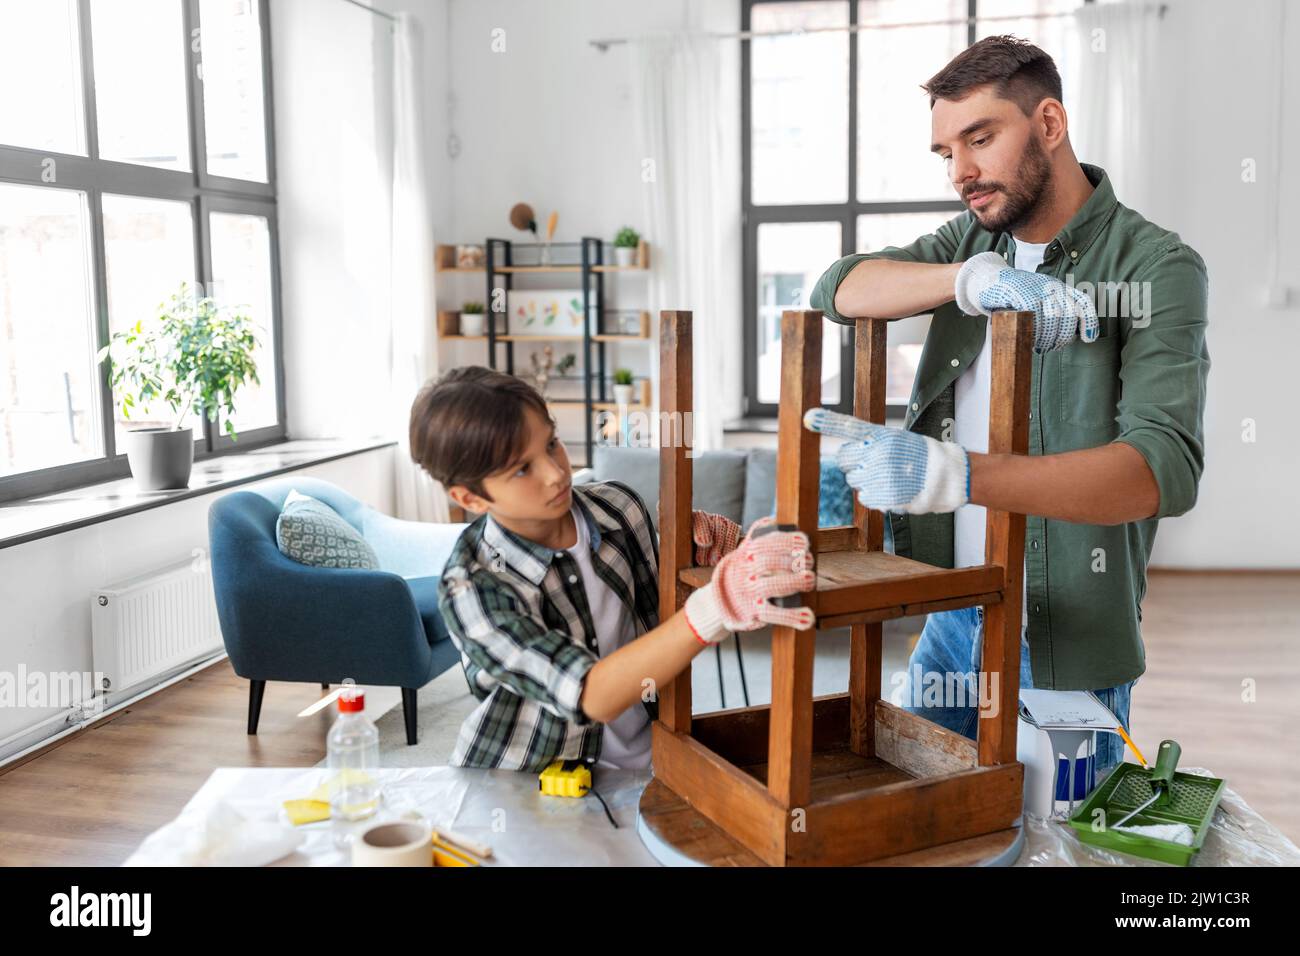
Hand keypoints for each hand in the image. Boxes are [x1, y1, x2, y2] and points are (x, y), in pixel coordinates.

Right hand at [683, 517, 815, 643]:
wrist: (721, 600)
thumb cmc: (743, 571)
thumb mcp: (744, 551)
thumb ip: (758, 536)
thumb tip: (773, 520)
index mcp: (744, 554)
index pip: (764, 544)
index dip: (786, 541)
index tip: (804, 542)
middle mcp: (745, 573)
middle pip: (767, 563)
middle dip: (791, 560)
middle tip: (808, 561)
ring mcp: (749, 593)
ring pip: (769, 587)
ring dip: (792, 582)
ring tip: (810, 579)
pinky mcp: (754, 613)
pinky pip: (773, 614)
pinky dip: (792, 616)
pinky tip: (808, 617)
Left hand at [804, 408, 968, 514]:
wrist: (943, 477)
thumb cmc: (917, 455)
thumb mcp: (895, 437)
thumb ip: (869, 439)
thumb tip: (844, 449)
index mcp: (880, 435)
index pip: (848, 426)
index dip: (826, 422)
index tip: (808, 417)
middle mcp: (876, 453)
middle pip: (844, 459)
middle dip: (854, 462)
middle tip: (875, 463)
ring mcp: (877, 474)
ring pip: (853, 480)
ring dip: (864, 480)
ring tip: (888, 476)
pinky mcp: (880, 494)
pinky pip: (863, 497)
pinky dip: (874, 496)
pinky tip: (890, 489)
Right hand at [954, 251, 1097, 351]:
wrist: (986, 279)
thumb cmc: (1011, 295)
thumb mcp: (1035, 298)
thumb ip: (1051, 312)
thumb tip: (1068, 336)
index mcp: (1057, 287)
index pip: (1082, 303)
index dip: (1089, 322)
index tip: (1089, 339)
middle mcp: (1051, 286)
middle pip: (1069, 315)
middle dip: (1063, 337)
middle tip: (1051, 347)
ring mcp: (1037, 289)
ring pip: (1054, 319)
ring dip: (1047, 338)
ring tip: (1039, 346)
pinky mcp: (1022, 294)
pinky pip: (1036, 317)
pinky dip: (1034, 332)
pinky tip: (1028, 338)